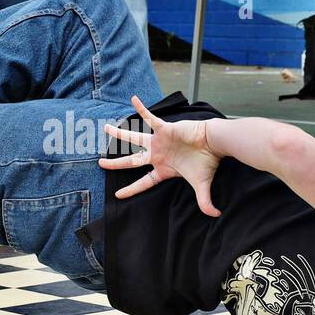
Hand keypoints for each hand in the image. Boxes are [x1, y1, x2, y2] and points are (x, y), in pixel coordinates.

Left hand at [99, 94, 221, 216]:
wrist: (213, 143)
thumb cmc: (207, 162)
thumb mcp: (202, 184)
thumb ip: (204, 201)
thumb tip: (215, 215)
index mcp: (163, 169)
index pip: (144, 182)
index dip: (131, 189)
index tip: (118, 195)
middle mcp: (157, 156)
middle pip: (131, 161)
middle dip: (115, 163)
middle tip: (100, 164)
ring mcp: (158, 142)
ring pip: (134, 138)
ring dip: (120, 134)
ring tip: (105, 129)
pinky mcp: (163, 129)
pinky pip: (149, 118)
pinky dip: (141, 109)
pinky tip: (133, 99)